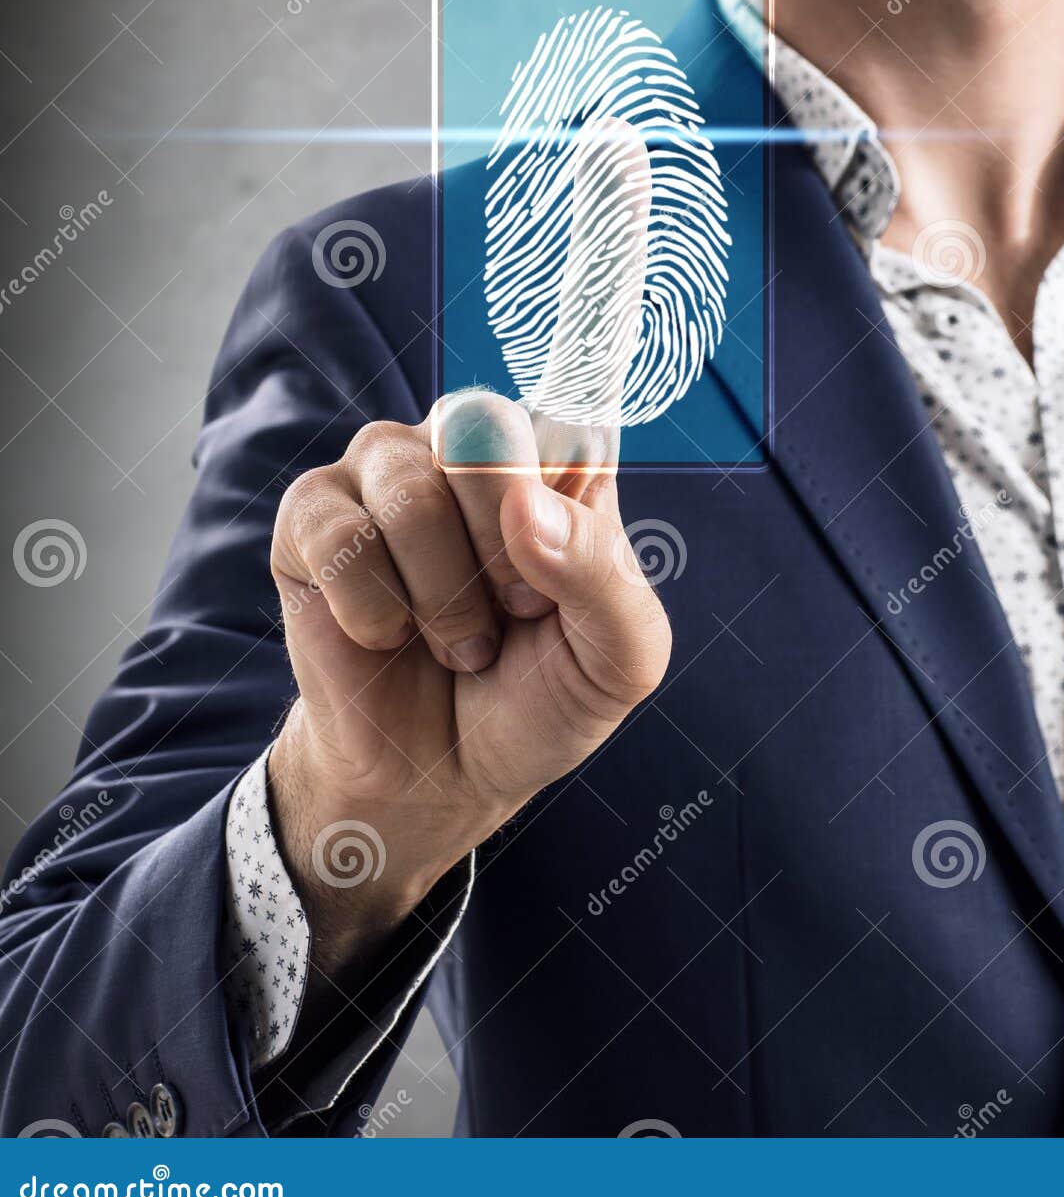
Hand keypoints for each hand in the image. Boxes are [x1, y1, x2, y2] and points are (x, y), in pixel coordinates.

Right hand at [267, 390, 669, 970]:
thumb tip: (526, 502)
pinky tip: (388, 637)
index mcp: (561, 463)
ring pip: (410, 487)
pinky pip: (334, 531)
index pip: (570, 416)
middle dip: (501, 552)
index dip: (565, 510)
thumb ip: (601, 573)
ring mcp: (387, 471)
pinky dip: (373, 609)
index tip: (558, 590)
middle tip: (512, 616)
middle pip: (482, 428)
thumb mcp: (617, 660)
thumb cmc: (542, 700)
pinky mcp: (312, 514)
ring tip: (461, 645)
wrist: (443, 779)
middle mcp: (472, 445)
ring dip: (441, 594)